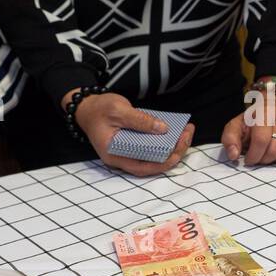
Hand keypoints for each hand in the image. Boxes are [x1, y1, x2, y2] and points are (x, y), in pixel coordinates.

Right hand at [70, 92, 194, 176]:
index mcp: (115, 155)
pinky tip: (176, 130)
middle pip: (153, 164)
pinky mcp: (133, 145)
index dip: (164, 162)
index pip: (144, 167)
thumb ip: (139, 120)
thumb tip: (163, 128)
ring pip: (155, 156)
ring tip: (187, 131)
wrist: (87, 107)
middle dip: (174, 151)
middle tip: (188, 134)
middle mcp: (123, 158)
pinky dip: (164, 141)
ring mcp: (128, 153)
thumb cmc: (99, 109)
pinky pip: (152, 147)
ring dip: (172, 146)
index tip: (180, 148)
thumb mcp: (118, 110)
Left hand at [221, 95, 275, 165]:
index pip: (261, 140)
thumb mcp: (236, 126)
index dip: (253, 155)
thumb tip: (233, 155)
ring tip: (267, 150)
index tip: (248, 159)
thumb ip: (230, 139)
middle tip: (257, 156)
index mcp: (265, 110)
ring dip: (272, 159)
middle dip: (262, 159)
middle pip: (273, 151)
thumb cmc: (253, 121)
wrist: (273, 109)